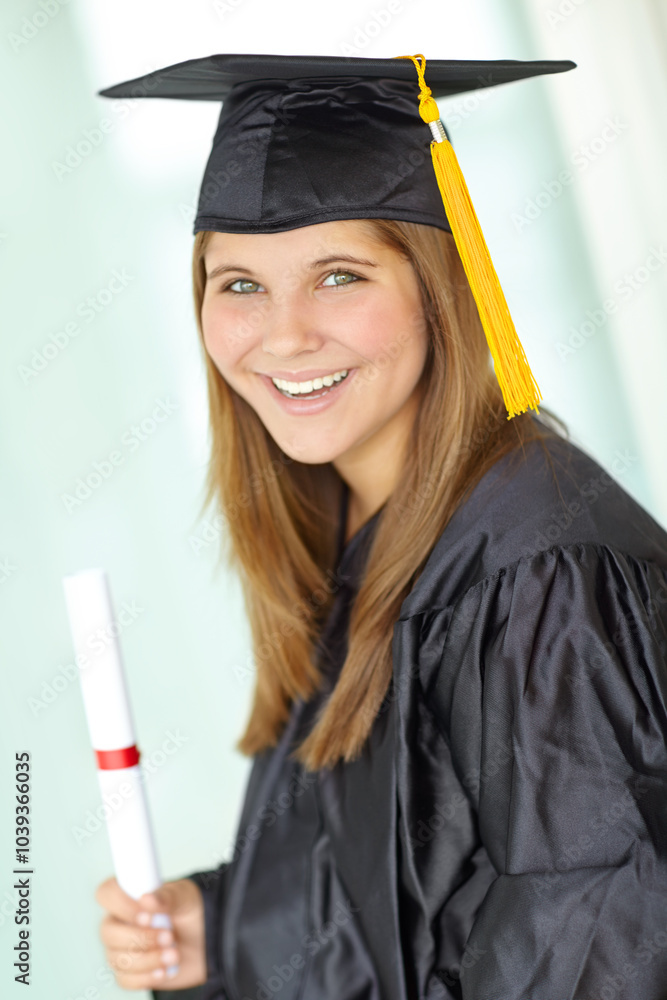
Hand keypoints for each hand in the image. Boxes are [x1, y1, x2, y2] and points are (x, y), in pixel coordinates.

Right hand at [95, 876, 206, 990]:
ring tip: (175, 954)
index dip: (122, 905)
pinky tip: (165, 971)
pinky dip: (147, 977)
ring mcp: (121, 948)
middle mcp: (120, 921)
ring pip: (118, 959)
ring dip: (149, 959)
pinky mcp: (130, 972)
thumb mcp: (185, 898)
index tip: (147, 915)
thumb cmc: (191, 911)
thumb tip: (146, 898)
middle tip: (170, 936)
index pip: (107, 893)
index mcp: (129, 895)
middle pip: (108, 932)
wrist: (206, 940)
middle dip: (141, 938)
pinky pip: (126, 979)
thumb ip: (167, 896)